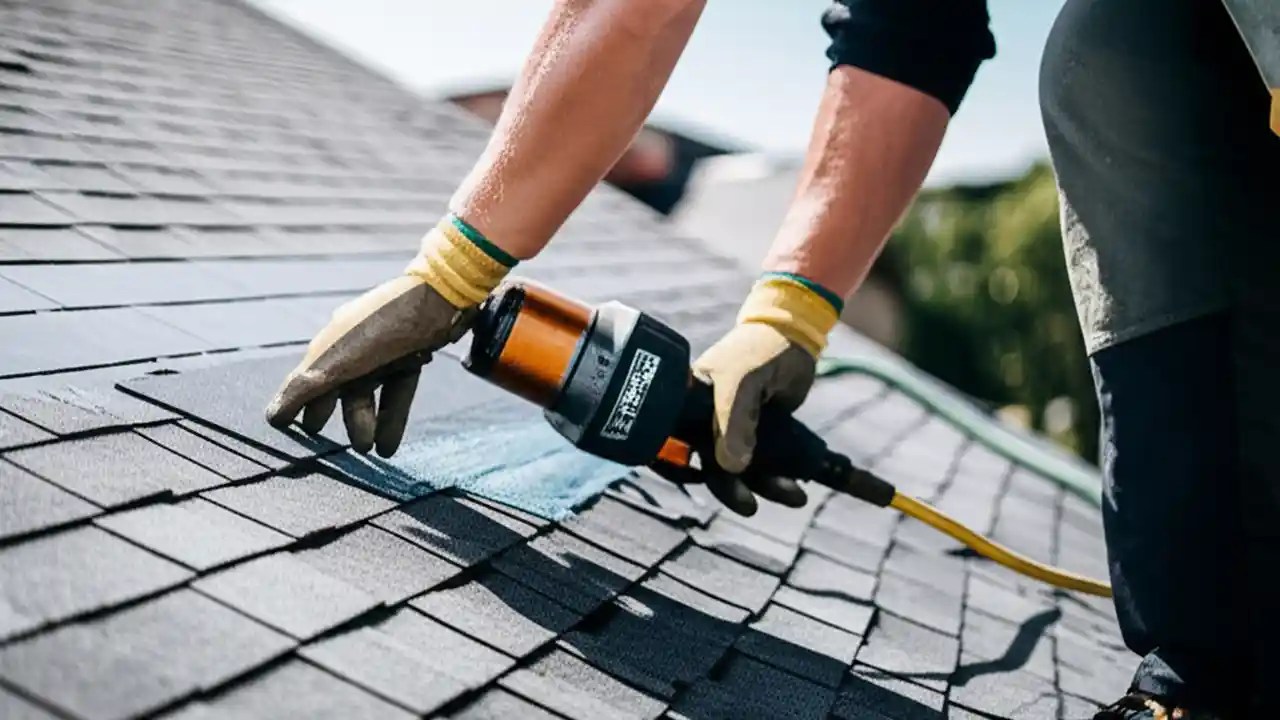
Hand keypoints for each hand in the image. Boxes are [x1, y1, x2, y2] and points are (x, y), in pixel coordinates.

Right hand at [265, 214, 514, 455]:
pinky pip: (396, 394)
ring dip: (364, 424)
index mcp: (330, 342)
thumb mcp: (340, 361)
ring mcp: (382, 352)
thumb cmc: (383, 329)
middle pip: (335, 388)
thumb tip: (272, 417)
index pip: (305, 379)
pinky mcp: (410, 357)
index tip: (287, 430)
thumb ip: (307, 388)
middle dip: (328, 414)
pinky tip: (388, 447)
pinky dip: (392, 420)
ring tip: (366, 450)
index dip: (296, 403)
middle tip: (322, 442)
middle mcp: (353, 347)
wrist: (440, 300)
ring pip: (367, 394)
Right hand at [681, 322, 816, 515]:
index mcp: (685, 402)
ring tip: (795, 496)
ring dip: (763, 485)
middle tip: (750, 506)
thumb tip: (731, 467)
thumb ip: (734, 421)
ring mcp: (731, 428)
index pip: (667, 441)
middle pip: (708, 463)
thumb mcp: (743, 381)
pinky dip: (776, 478)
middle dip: (730, 488)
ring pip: (739, 468)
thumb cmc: (758, 350)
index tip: (693, 480)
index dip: (672, 466)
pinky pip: (761, 463)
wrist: (797, 337)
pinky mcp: (757, 434)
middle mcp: (703, 418)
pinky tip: (794, 487)